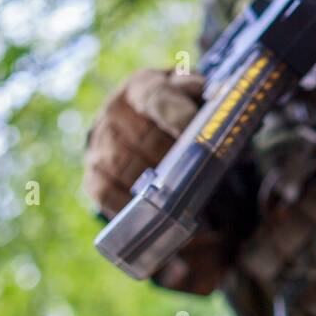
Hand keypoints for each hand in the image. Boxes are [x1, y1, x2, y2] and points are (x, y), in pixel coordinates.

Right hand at [83, 67, 229, 294]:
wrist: (134, 119)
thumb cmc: (175, 108)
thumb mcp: (192, 95)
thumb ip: (208, 98)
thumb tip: (222, 100)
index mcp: (143, 87)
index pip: (157, 98)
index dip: (177, 118)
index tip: (199, 140)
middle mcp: (114, 113)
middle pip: (144, 141)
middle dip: (175, 165)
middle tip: (204, 186)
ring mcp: (99, 145)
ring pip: (126, 170)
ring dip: (156, 193)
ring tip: (189, 215)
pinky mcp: (92, 175)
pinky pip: (106, 197)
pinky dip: (131, 214)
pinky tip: (157, 228)